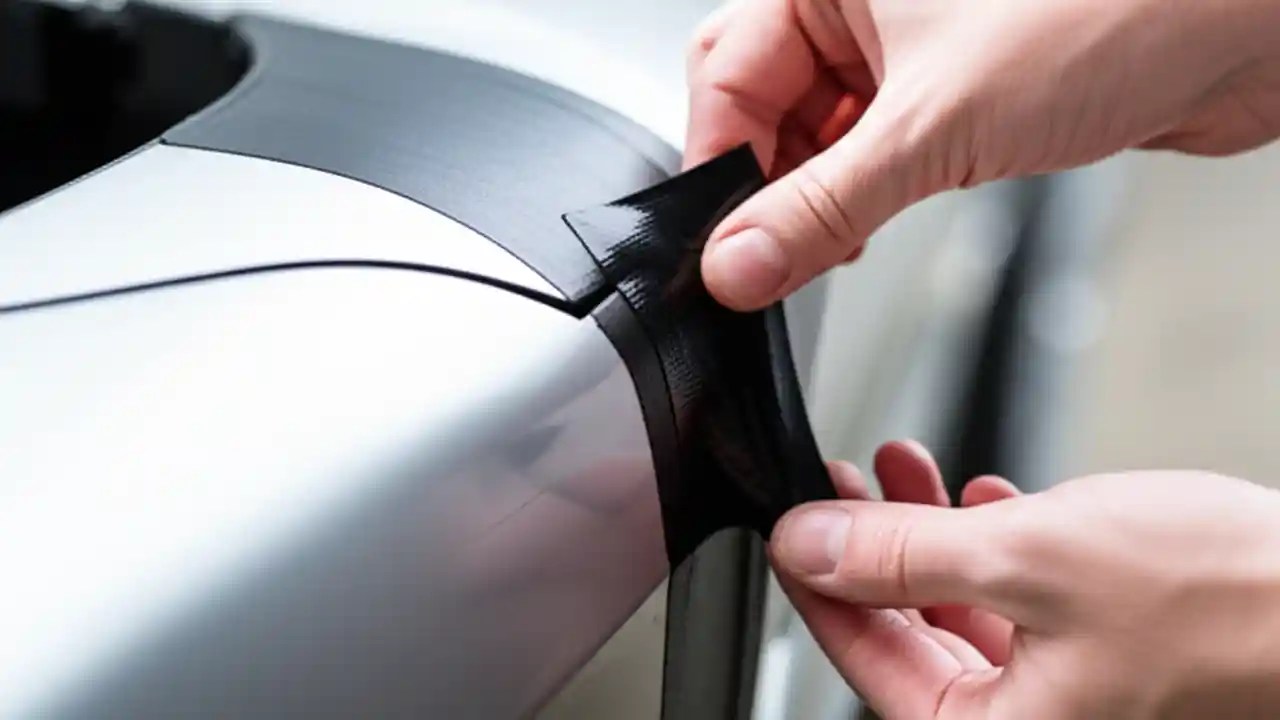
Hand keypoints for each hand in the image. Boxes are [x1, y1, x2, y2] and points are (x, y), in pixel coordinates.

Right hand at [685, 0, 1279, 309]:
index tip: (722, 244)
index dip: (720, 165)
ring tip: (832, 245)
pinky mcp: (954, 92)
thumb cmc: (1116, 6)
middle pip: (767, 105)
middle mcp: (865, 5)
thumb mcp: (935, 125)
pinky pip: (876, 151)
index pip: (727, 72)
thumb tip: (738, 262)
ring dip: (820, 199)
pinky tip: (867, 229)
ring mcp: (910, 47)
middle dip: (771, 185)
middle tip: (774, 255)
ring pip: (821, 135)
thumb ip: (822, 205)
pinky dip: (864, 197)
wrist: (1244, 23)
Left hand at [771, 441, 1279, 718]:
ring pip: (958, 607)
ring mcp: (1068, 691)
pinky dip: (990, 545)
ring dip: (926, 533)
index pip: (865, 658)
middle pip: (906, 630)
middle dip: (872, 543)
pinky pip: (1017, 602)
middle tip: (842, 483)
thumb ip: (902, 557)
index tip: (792, 523)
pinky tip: (983, 495)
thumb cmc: (1226, 605)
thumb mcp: (1028, 560)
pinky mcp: (1103, 650)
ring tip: (903, 469)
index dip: (818, 581)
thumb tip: (808, 546)